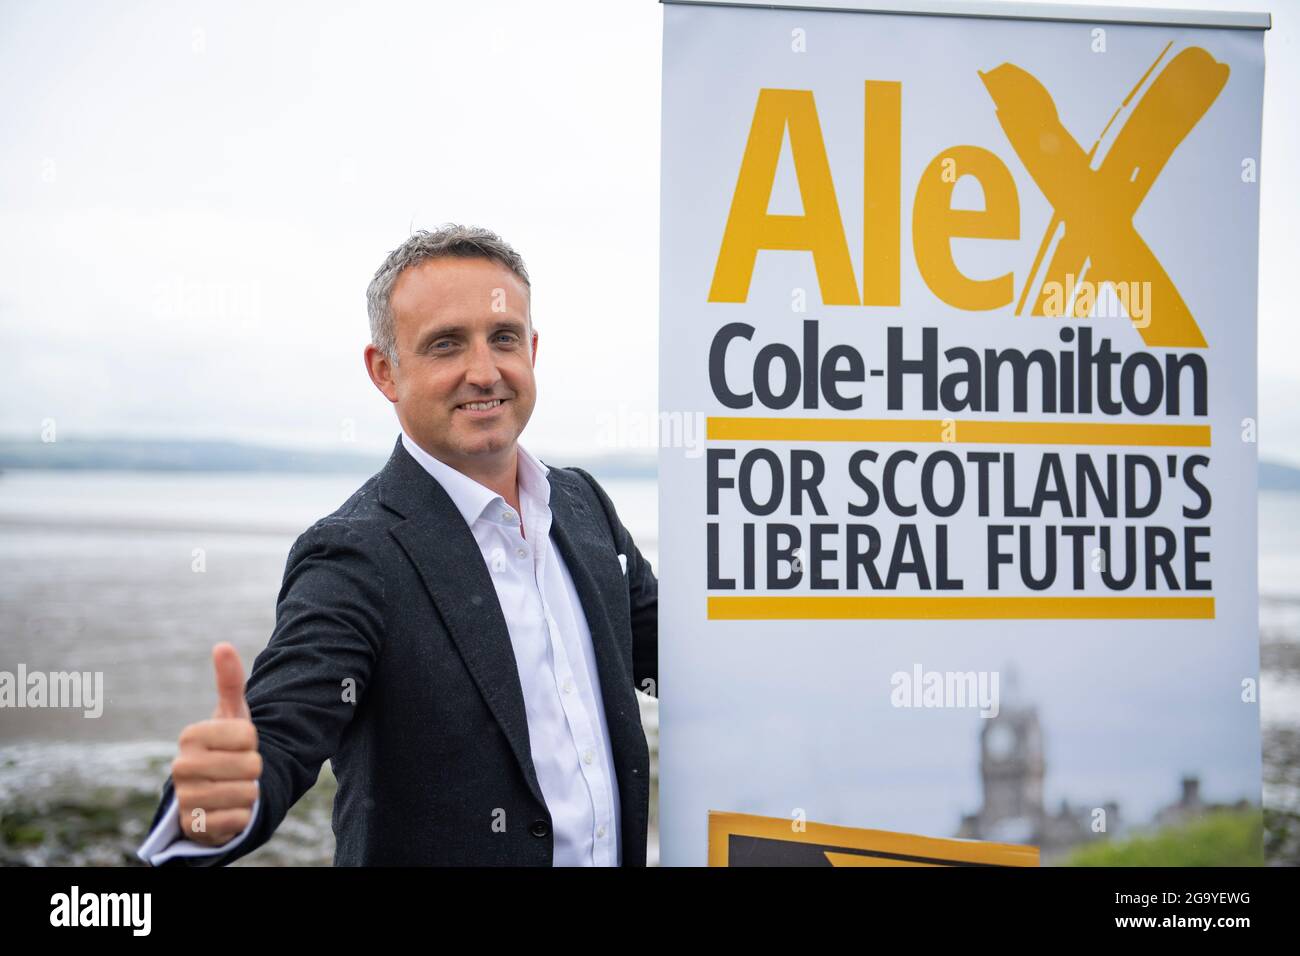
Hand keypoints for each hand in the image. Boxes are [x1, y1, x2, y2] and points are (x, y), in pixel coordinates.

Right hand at [171, 643, 261, 846]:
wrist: (212, 794)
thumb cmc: (226, 747)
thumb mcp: (232, 714)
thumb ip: (230, 682)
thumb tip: (222, 645)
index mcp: (190, 735)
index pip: (248, 735)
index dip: (253, 740)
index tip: (239, 744)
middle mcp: (181, 766)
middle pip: (250, 765)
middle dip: (254, 768)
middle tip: (239, 769)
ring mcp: (185, 798)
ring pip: (247, 793)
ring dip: (250, 792)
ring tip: (234, 788)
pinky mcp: (194, 827)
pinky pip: (239, 819)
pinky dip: (243, 816)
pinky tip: (229, 810)